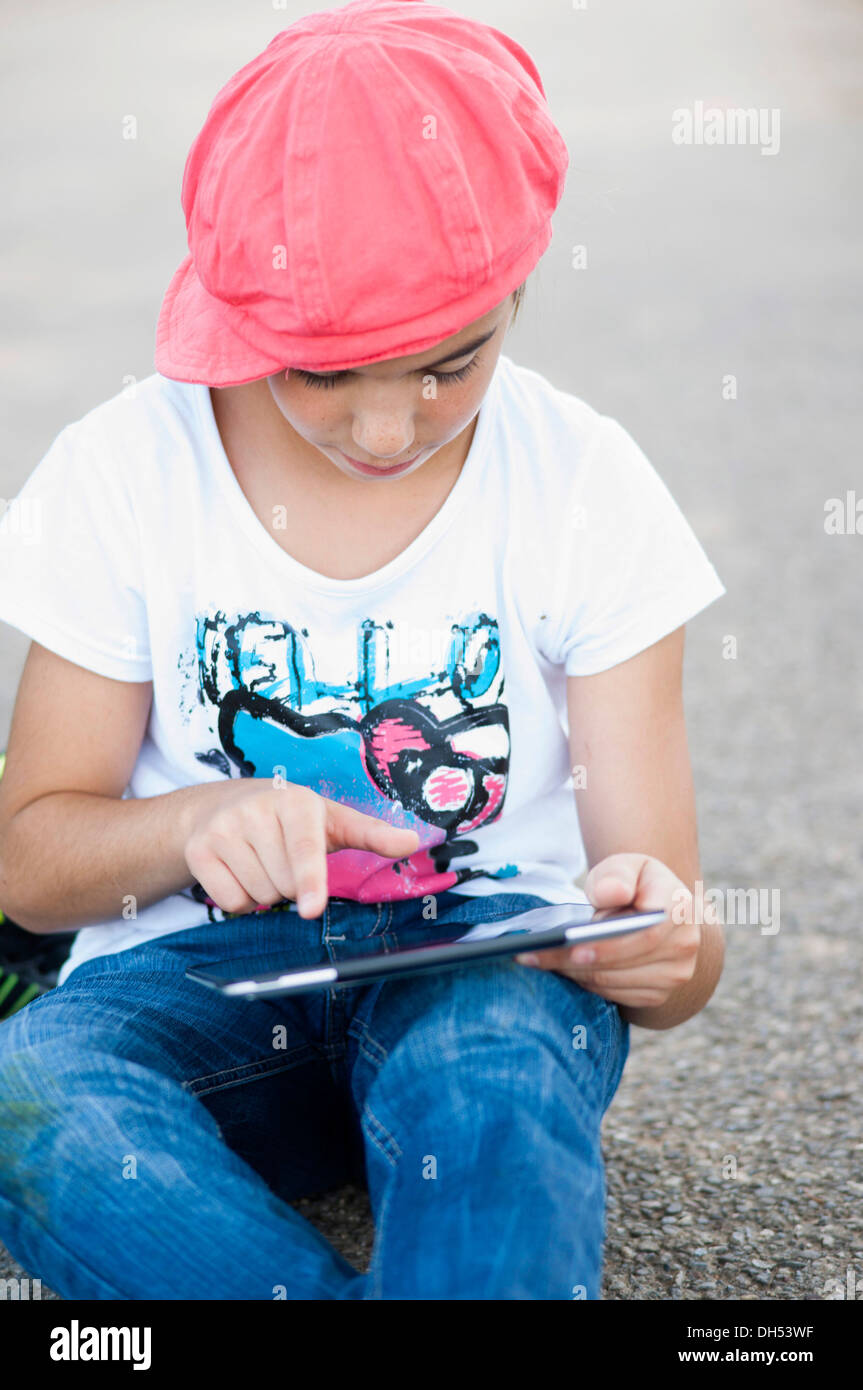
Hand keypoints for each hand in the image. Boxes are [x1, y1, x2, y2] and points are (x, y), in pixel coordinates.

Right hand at [184, 778, 418, 918]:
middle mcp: (255, 809)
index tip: (311, 908)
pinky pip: (230, 902)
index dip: (311, 881)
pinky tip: (239, 871)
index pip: (306, 850)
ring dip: (266, 891)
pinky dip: (239, 900)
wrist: (221, 804)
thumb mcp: (332, 820)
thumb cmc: (292, 818)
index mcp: (296, 801)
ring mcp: (223, 828)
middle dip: (291, 886)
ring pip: (258, 895)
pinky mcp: (198, 850)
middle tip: (284, 859)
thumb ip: (371, 834)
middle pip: (285, 885)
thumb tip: (412, 842)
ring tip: (261, 861)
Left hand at [515, 852, 706, 1009]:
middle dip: (575, 959)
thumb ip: (615, 875)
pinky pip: (614, 995)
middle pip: (624, 961)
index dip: (610, 943)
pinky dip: (585, 984)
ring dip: (573, 973)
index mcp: (680, 907)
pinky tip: (561, 969)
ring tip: (537, 959)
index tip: (573, 945)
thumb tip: (611, 894)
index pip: (648, 932)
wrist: (658, 912)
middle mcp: (684, 945)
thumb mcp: (626, 866)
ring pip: (614, 981)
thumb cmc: (635, 885)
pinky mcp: (658, 994)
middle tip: (533, 955)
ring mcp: (674, 975)